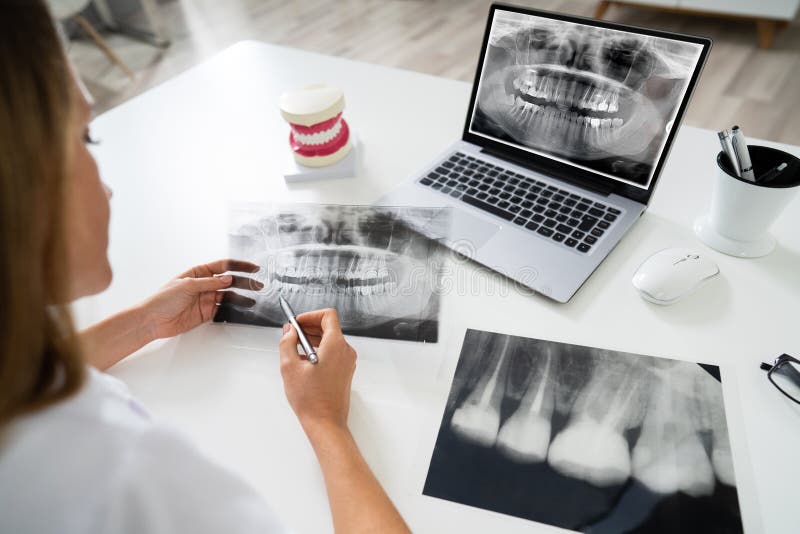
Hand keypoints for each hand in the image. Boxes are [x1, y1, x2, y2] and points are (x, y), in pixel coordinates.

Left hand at [142, 258, 260, 339]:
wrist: (153, 320)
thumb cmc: (163, 299)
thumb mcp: (187, 285)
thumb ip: (209, 282)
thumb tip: (227, 279)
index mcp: (198, 272)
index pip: (223, 266)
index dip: (239, 266)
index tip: (253, 268)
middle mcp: (204, 284)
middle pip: (229, 281)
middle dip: (244, 282)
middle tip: (258, 285)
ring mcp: (206, 299)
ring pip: (228, 296)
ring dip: (241, 297)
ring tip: (254, 299)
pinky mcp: (206, 313)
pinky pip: (222, 309)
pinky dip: (232, 309)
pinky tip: (241, 309)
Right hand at [279, 308, 356, 432]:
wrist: (325, 422)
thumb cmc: (310, 399)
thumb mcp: (289, 366)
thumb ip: (287, 343)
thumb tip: (289, 331)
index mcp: (335, 345)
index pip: (328, 315)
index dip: (310, 315)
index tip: (297, 323)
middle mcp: (345, 351)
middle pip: (329, 327)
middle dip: (309, 327)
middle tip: (291, 335)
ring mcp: (347, 362)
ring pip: (330, 340)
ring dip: (312, 339)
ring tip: (295, 349)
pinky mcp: (345, 371)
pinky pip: (333, 353)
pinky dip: (319, 351)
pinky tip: (304, 361)